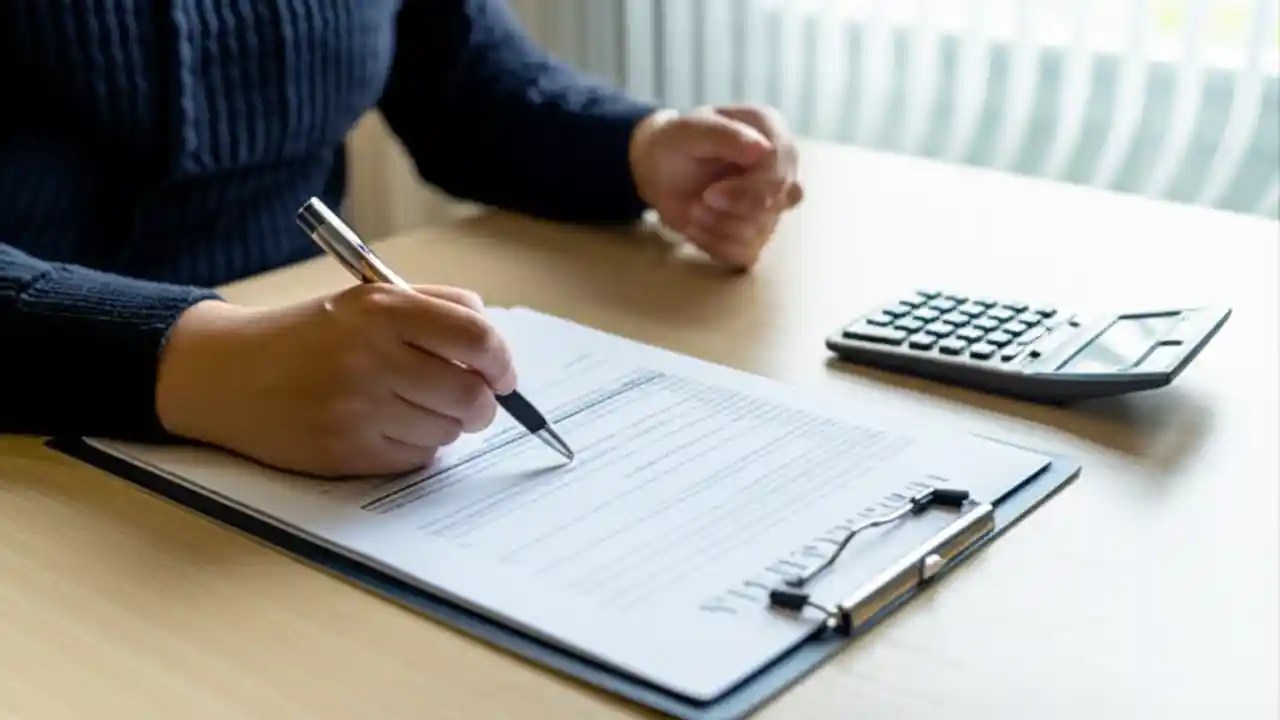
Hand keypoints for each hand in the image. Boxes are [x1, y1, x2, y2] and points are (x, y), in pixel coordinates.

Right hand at [155, 285, 515, 477]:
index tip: (502, 375)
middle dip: (483, 404)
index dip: (502, 362)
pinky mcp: (347, 450)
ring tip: (412, 407)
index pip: (478, 339)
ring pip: (448, 430)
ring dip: (445, 424)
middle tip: (472, 402)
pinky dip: (415, 447)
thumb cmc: (311, 335)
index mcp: (384, 308)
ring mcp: (359, 407)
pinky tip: (386, 427)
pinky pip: (416, 457)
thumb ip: (435, 307)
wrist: (227, 373)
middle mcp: (372, 355)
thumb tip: (494, 346)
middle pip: (472, 395)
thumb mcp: (368, 297)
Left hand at [629, 104, 802, 268]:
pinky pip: (747, 253)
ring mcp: (774, 202)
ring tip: (695, 211)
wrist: (659, 171)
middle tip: (698, 203)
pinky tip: (701, 228)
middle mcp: (781, 166)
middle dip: (729, 211)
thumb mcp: (689, 132)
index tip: (710, 195)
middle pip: (774, 205)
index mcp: (770, 131)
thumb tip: (765, 150)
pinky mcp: (759, 231)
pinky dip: (716, 245)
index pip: (780, 172)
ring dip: (717, 227)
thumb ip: (725, 136)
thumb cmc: (674, 144)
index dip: (747, 191)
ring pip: (760, 233)